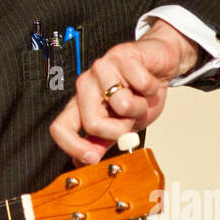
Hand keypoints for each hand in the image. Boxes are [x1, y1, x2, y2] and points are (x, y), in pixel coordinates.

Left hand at [48, 19, 198, 165]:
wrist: (159, 64)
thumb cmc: (139, 93)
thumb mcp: (122, 123)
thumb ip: (102, 141)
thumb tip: (83, 164)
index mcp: (81, 103)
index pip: (61, 128)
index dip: (73, 147)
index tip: (92, 158)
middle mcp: (86, 85)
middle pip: (93, 123)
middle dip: (120, 129)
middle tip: (130, 117)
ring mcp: (101, 68)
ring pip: (121, 104)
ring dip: (140, 107)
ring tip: (140, 97)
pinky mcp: (120, 55)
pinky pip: (141, 84)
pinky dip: (151, 88)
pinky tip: (147, 81)